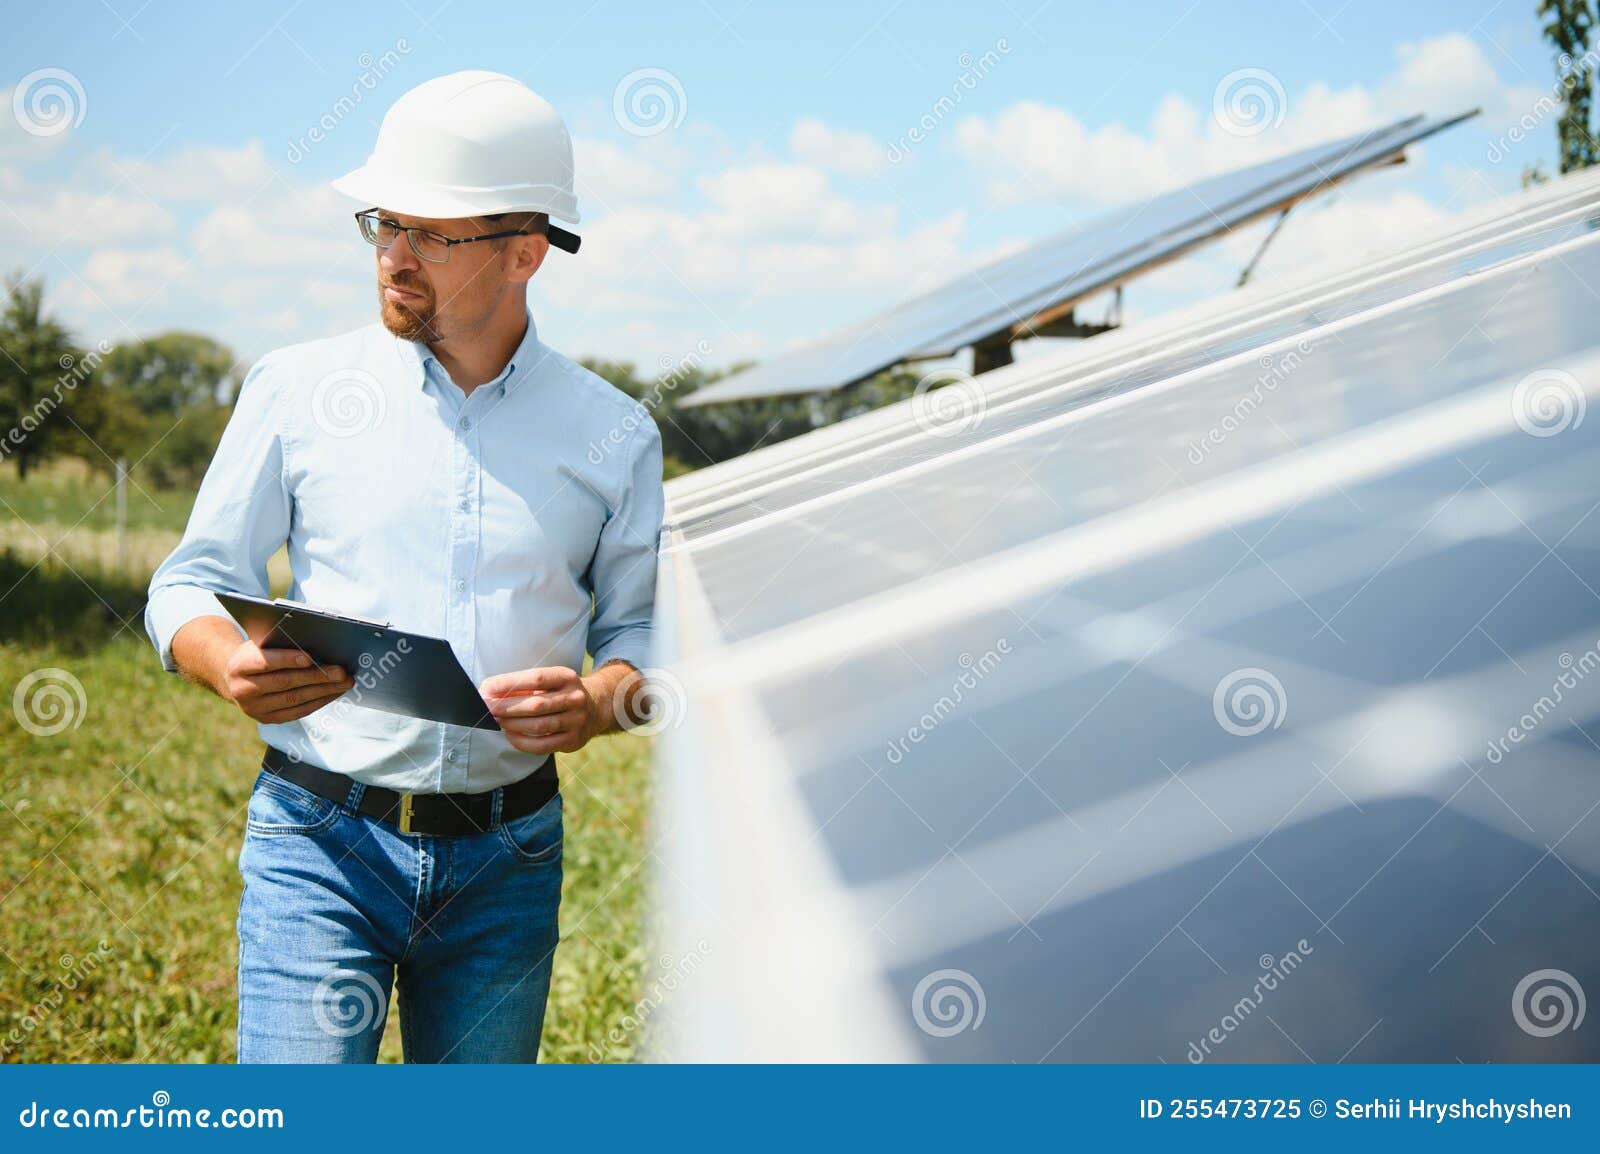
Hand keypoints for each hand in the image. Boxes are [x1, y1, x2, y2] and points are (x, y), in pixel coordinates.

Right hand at [222, 640, 352, 723]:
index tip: (310, 657)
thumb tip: (318, 643)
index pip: (265, 662)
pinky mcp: (267, 719)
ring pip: (294, 699)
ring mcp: (254, 708)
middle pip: (284, 683)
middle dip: (317, 677)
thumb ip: (281, 643)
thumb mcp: (261, 644)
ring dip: (324, 690)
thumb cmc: (257, 654)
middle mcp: (243, 689)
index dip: (287, 659)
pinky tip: (333, 693)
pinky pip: (298, 711)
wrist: (235, 679)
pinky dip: (319, 701)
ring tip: (344, 682)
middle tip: (341, 672)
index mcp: (240, 665)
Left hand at [480, 666, 599, 754]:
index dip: (509, 683)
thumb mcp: (550, 681)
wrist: (596, 707)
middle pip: (536, 704)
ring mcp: (576, 721)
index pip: (536, 678)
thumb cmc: (561, 692)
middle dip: (506, 707)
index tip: (487, 687)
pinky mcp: (573, 740)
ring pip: (538, 725)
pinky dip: (522, 742)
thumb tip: (490, 693)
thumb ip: (523, 686)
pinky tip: (510, 735)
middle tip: (487, 708)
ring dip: (513, 724)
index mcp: (567, 677)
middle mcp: (575, 698)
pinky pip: (542, 745)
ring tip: (497, 720)